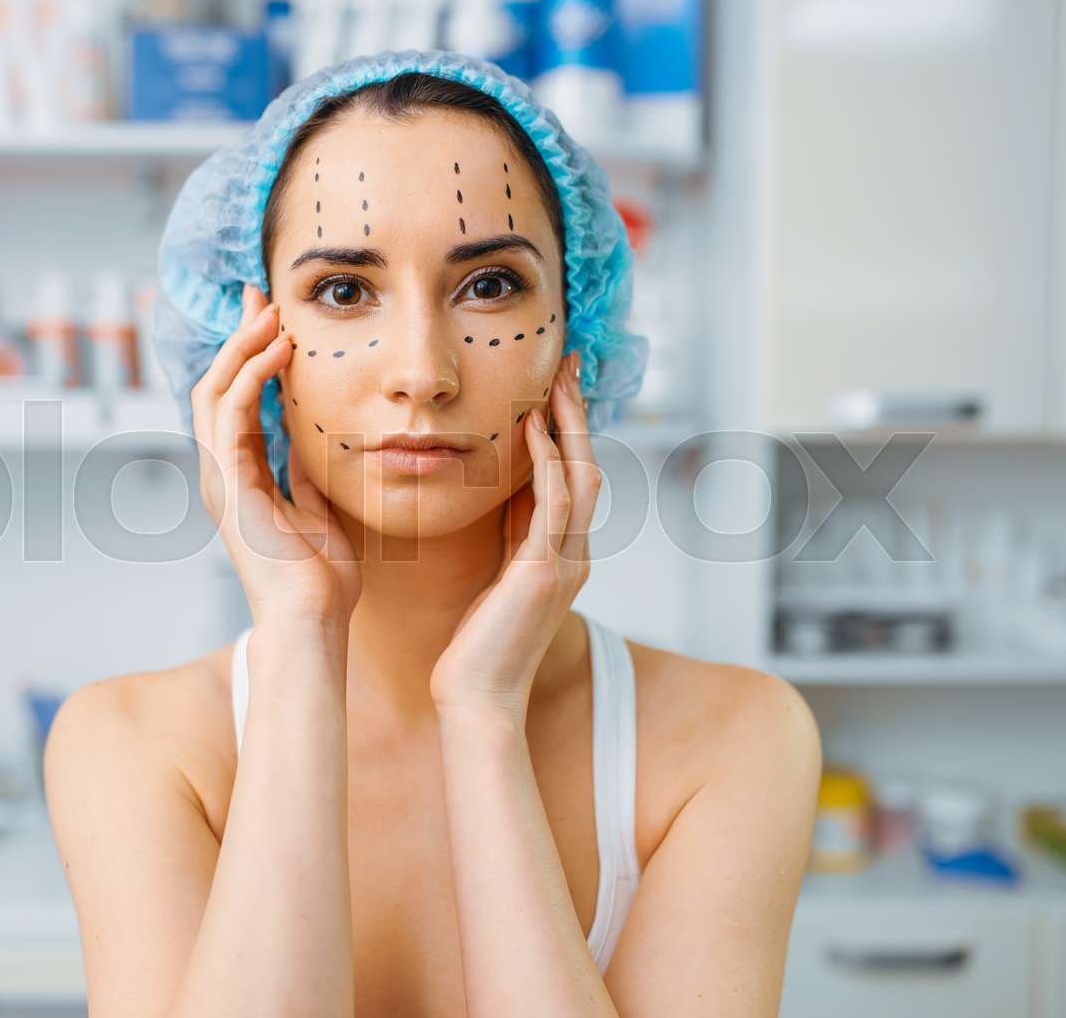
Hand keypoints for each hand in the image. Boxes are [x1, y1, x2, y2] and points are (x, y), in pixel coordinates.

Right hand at [192, 284, 361, 632]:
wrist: (313, 622)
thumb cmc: (323, 582)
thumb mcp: (321, 512)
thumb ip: (309, 476)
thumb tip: (314, 441)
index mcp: (242, 478)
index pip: (237, 400)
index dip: (250, 355)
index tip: (272, 317)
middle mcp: (222, 473)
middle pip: (216, 385)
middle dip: (237, 336)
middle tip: (261, 293)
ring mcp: (219, 477)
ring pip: (215, 390)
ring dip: (242, 346)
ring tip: (270, 310)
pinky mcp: (228, 482)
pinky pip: (229, 413)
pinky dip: (250, 375)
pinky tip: (277, 350)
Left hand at [429, 351, 598, 722]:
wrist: (478, 701)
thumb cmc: (477, 648)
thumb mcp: (497, 577)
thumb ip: (509, 536)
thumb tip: (503, 493)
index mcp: (561, 555)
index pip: (573, 478)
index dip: (568, 431)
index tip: (557, 387)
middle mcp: (574, 556)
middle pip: (588, 467)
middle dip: (579, 414)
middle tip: (568, 365)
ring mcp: (565, 564)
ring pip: (581, 478)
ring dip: (570, 426)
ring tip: (557, 380)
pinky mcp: (542, 573)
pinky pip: (552, 506)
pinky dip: (546, 463)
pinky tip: (532, 429)